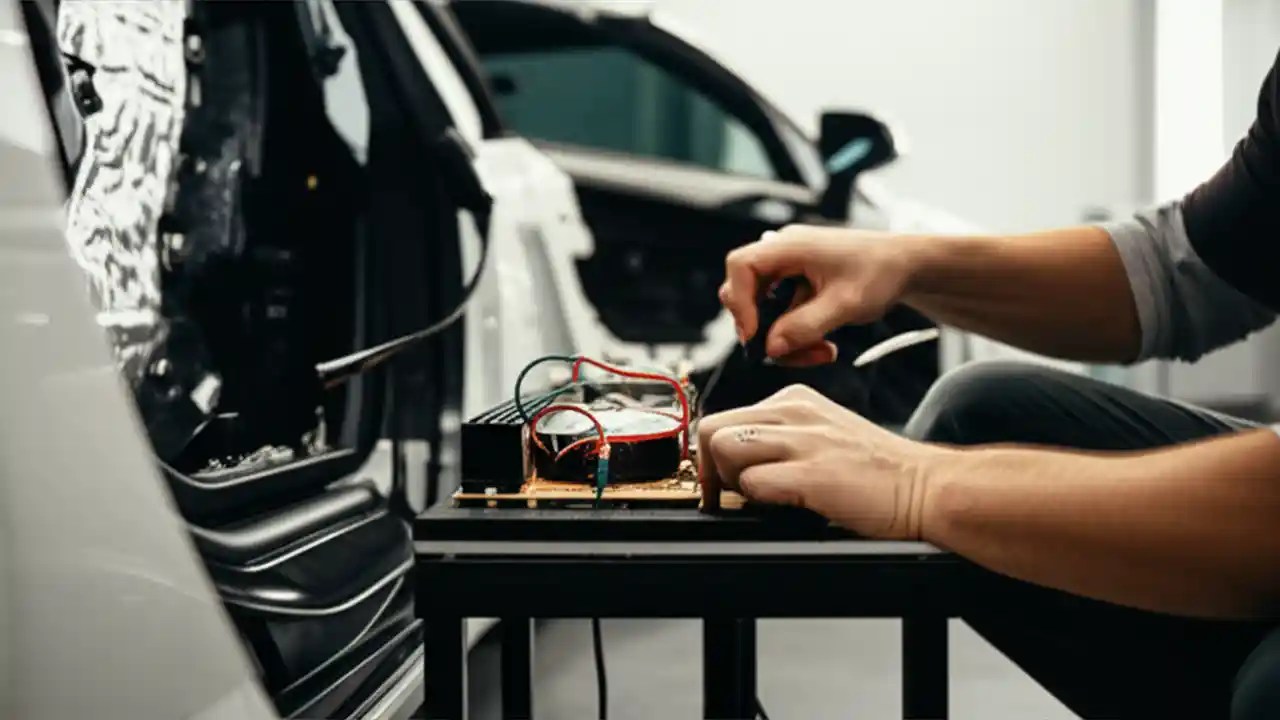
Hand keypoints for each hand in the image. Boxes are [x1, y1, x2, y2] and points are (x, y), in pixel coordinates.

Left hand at [697, 384, 944, 538]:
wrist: (927, 487)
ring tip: (756, 499)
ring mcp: (804, 440)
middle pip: (712, 428)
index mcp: (794, 400)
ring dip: (728, 481)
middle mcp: (794, 411)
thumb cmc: (878, 471)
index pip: (724, 416)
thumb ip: (781, 439)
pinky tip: (782, 506)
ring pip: (723, 448)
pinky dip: (755, 502)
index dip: (712, 454)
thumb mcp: (822, 434)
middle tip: (727, 495)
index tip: (719, 481)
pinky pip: (752, 482)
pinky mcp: (813, 473)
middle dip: (710, 467)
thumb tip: (735, 463)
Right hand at [719, 225, 917, 365]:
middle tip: (782, 352)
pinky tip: (822, 343)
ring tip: (819, 352)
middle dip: (762, 328)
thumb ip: (805, 326)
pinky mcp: (798, 285)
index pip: (741, 266)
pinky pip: (782, 314)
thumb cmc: (881, 271)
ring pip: (764, 310)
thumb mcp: (845, 304)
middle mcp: (783, 254)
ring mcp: (790, 270)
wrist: (907, 266)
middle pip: (745, 291)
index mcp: (789, 246)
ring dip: (784, 338)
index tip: (755, 332)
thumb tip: (771, 347)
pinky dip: (796, 334)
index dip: (740, 301)